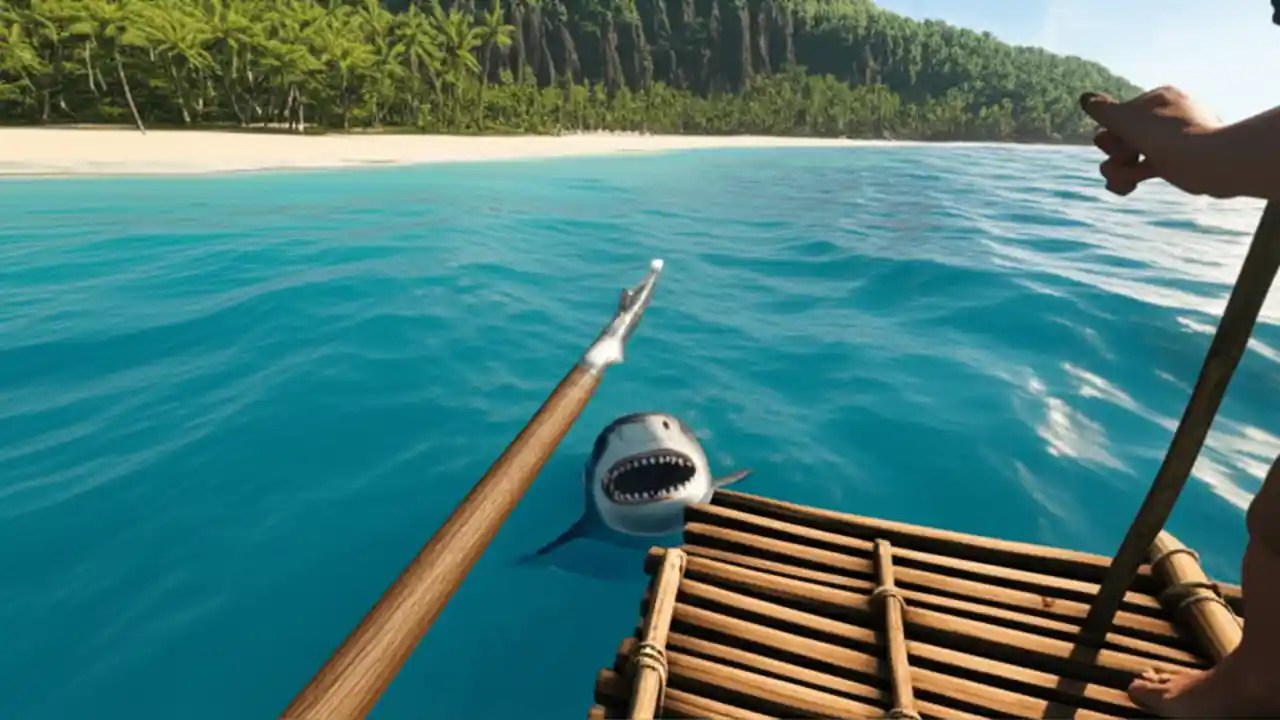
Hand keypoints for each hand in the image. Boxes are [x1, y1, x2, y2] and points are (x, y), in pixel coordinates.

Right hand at [1080, 86, 1226, 196]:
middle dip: (1114, 153)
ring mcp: (1171, 141)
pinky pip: (1142, 170)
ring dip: (1118, 170)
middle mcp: (1166, 116)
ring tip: (1125, 180)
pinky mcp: (1176, 163)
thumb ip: (1103, 110)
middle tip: (1126, 158)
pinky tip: (1128, 187)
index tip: (1117, 140)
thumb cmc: (1168, 136)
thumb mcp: (1127, 119)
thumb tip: (1085, 98)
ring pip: (1129, 156)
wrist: (1211, 161)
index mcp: (1159, 98)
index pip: (1119, 115)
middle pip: (1121, 136)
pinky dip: (1130, 179)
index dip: (1110, 131)